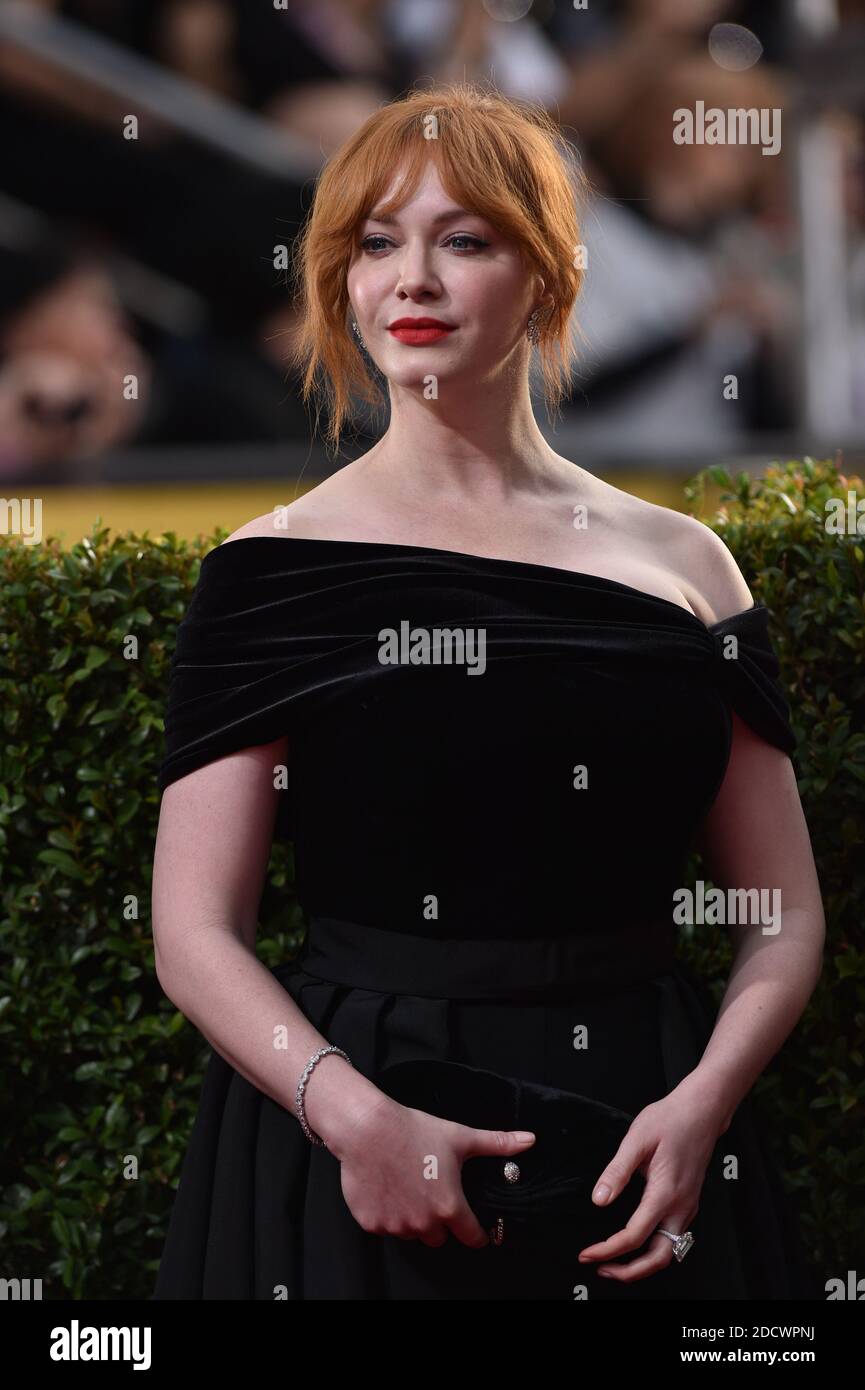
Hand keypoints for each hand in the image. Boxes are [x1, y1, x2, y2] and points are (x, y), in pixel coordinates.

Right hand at [330, 1090, 536, 1249]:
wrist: (368, 1128)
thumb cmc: (415, 1131)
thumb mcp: (460, 1137)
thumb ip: (497, 1144)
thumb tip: (530, 1140)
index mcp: (449, 1207)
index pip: (472, 1238)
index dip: (476, 1232)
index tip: (473, 1225)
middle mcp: (424, 1224)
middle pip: (439, 1237)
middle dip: (439, 1220)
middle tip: (432, 1192)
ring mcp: (396, 1226)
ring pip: (411, 1233)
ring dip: (412, 1218)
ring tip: (407, 1186)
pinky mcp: (371, 1224)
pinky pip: (385, 1227)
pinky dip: (387, 1214)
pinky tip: (386, 1189)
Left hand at [577, 1082, 724, 1281]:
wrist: (702, 1110)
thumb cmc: (671, 1119)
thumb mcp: (637, 1139)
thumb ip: (617, 1171)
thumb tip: (598, 1201)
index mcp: (666, 1192)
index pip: (635, 1236)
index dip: (608, 1250)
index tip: (587, 1254)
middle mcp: (681, 1206)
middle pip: (659, 1258)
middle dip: (629, 1272)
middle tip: (600, 1269)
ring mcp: (688, 1206)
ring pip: (669, 1251)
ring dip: (643, 1264)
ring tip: (615, 1263)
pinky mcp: (689, 1202)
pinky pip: (673, 1238)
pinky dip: (653, 1250)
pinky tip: (636, 1244)